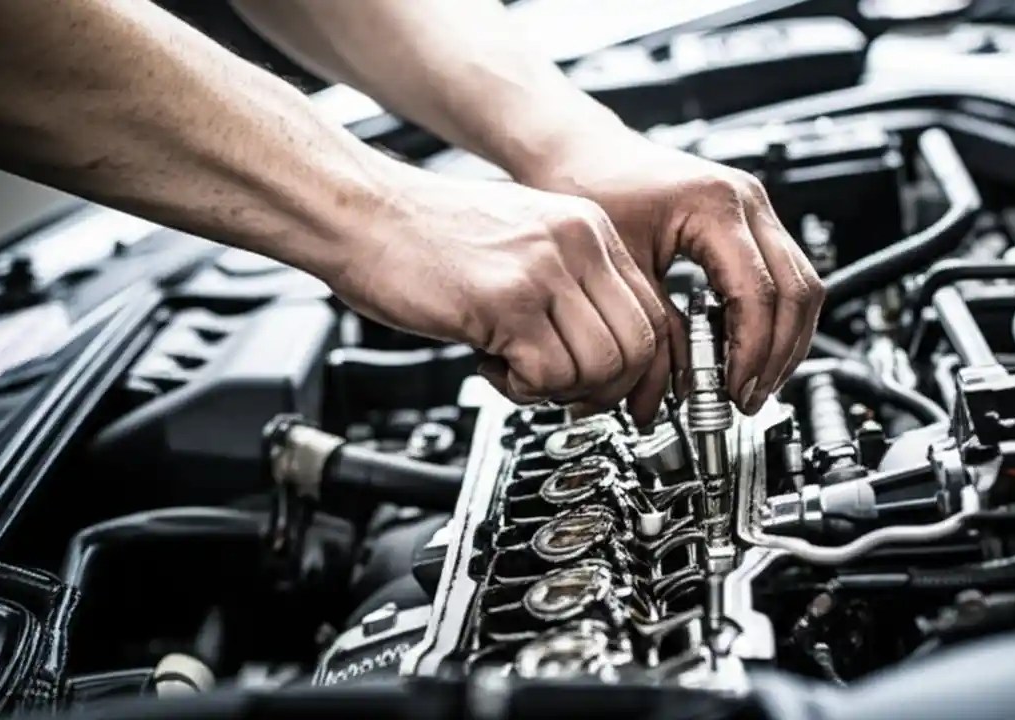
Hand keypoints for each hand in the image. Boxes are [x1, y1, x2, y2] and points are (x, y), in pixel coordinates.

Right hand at [326, 160, 667, 420]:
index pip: (652, 313)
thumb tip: (601, 351)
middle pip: (637, 347)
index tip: (606, 386)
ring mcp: (543, 272)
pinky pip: (548, 375)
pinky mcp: (505, 303)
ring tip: (516, 372)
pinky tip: (490, 364)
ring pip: (598, 367)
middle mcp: (576, 244)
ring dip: (559, 390)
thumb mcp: (523, 242)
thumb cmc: (428, 235)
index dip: (633, 366)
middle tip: (561, 390)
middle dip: (603, 388)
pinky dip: (521, 389)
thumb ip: (569, 286)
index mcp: (588, 229)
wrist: (362, 214)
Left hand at [522, 129, 823, 415]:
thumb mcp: (623, 271)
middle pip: (797, 291)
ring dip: (784, 342)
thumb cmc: (593, 189)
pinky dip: (775, 320)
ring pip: (802, 286)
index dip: (751, 352)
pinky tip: (749, 352)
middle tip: (748, 397)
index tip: (734, 390)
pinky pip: (785, 277)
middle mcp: (748, 201)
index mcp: (716, 204)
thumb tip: (678, 390)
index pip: (757, 293)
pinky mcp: (751, 223)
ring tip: (753, 383)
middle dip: (777, 354)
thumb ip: (657, 333)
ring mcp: (756, 209)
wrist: (583, 154)